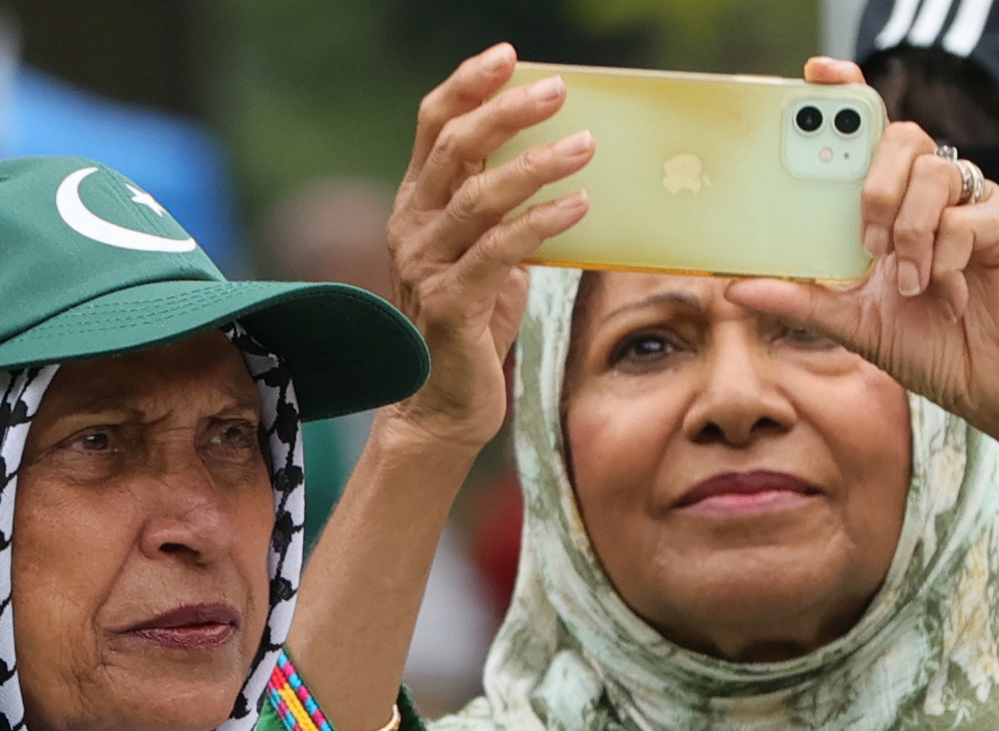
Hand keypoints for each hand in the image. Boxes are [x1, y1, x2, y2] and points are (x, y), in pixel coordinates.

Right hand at [381, 43, 593, 453]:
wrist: (443, 405)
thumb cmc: (472, 327)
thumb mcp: (488, 255)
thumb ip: (503, 211)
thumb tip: (558, 161)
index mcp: (417, 206)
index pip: (433, 127)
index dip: (468, 86)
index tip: (509, 57)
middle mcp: (412, 227)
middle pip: (454, 147)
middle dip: (506, 111)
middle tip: (558, 91)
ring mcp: (426, 265)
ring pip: (478, 195)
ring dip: (537, 165)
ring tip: (585, 146)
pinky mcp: (451, 303)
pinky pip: (500, 250)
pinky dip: (542, 223)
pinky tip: (578, 206)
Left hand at [723, 87, 998, 449]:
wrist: (994, 389)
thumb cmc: (929, 347)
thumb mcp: (851, 324)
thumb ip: (799, 300)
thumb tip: (733, 287)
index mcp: (894, 205)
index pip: (871, 133)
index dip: (849, 94)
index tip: (817, 75)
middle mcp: (933, 195)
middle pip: (902, 137)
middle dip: (875, 185)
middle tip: (868, 241)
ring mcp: (975, 206)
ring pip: (935, 172)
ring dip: (911, 232)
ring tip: (907, 282)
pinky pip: (971, 216)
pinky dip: (948, 258)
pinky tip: (947, 295)